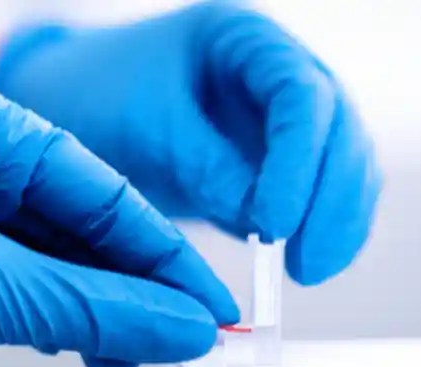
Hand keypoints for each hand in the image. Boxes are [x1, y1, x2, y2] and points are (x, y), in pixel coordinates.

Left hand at [0, 1, 381, 285]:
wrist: (74, 113)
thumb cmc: (95, 101)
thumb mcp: (141, 130)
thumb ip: (202, 168)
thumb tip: (265, 226)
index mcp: (243, 39)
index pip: (299, 94)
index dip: (298, 163)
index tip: (274, 226)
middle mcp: (279, 71)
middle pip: (338, 130)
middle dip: (331, 201)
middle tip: (306, 268)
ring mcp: (288, 118)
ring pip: (346, 165)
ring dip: (338, 222)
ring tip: (307, 273)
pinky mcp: (285, 163)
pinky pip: (325, 196)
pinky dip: (324, 231)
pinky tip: (307, 268)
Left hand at [0, 73, 237, 366]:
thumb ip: (80, 305)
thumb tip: (173, 323)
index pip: (104, 193)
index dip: (164, 259)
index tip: (211, 311)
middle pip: (81, 228)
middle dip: (132, 290)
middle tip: (185, 346)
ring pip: (47, 264)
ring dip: (92, 313)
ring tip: (134, 362)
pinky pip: (8, 289)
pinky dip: (45, 322)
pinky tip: (77, 350)